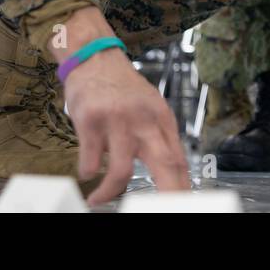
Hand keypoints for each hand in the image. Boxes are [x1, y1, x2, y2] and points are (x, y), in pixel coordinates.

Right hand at [54, 7, 189, 204]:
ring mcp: (118, 120)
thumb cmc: (122, 88)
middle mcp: (145, 120)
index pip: (179, 161)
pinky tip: (87, 173)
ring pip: (122, 170)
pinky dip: (88, 172)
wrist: (94, 56)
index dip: (182, 188)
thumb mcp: (150, 108)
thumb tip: (175, 175)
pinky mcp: (91, 120)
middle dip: (168, 195)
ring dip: (110, 192)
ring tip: (98, 200)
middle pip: (164, 164)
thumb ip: (160, 138)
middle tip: (160, 212)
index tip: (182, 206)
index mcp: (163, 119)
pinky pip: (91, 160)